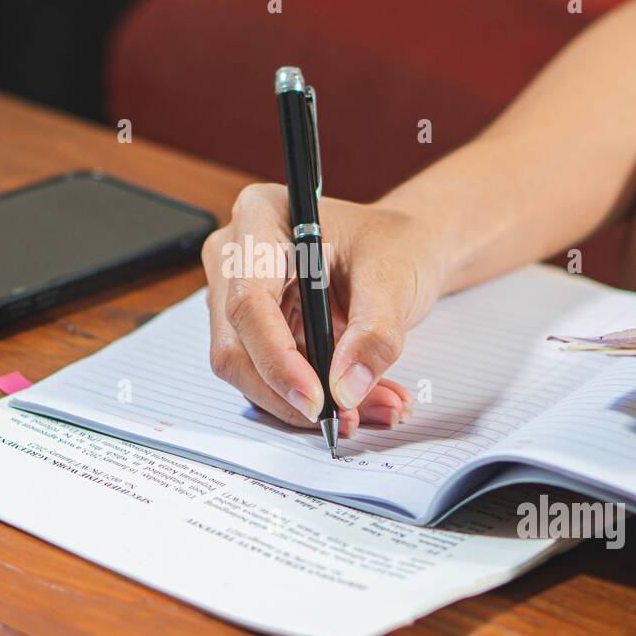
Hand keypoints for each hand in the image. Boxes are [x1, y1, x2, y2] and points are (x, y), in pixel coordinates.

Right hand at [201, 184, 442, 435]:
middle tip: (350, 417)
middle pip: (236, 347)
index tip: (318, 399)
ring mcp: (236, 297)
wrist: (400, 252)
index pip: (248, 301)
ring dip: (307, 404)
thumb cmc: (393, 244)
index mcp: (260, 218)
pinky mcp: (253, 333)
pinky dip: (313, 399)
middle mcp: (234, 257)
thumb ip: (373, 332)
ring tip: (375, 407)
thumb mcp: (393, 277)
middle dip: (291, 394)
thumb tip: (346, 388)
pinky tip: (360, 402)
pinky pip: (269, 380)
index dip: (276, 358)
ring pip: (250, 373)